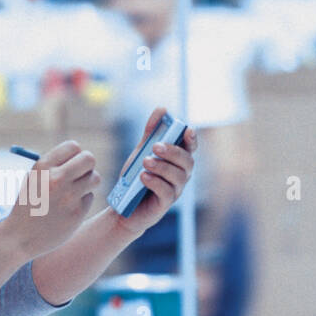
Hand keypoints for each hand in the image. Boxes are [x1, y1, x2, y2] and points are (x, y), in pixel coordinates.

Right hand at [0, 139, 99, 258]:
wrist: (19, 236)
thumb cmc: (28, 204)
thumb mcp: (34, 179)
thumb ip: (54, 166)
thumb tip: (80, 156)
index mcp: (43, 167)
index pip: (74, 146)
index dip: (75, 155)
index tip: (71, 163)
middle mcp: (56, 179)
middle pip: (89, 159)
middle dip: (88, 165)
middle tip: (81, 174)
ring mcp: (68, 196)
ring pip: (95, 178)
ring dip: (88, 183)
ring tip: (74, 192)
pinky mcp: (77, 212)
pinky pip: (89, 198)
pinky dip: (82, 202)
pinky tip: (68, 210)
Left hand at [111, 107, 198, 236]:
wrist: (123, 206)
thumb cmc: (136, 178)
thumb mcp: (141, 152)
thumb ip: (151, 133)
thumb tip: (162, 109)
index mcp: (177, 161)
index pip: (190, 148)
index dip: (192, 139)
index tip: (187, 130)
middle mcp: (181, 175)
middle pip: (187, 162)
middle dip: (173, 152)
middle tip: (155, 146)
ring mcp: (175, 190)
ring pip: (178, 177)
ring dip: (162, 167)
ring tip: (145, 162)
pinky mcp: (165, 204)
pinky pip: (167, 192)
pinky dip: (156, 182)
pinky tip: (143, 177)